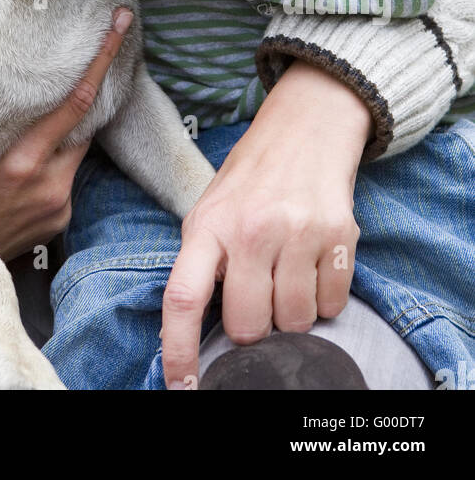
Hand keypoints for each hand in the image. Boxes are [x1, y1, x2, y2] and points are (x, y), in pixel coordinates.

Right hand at [0, 6, 135, 294]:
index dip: (101, 62)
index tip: (119, 25)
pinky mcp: (58, 220)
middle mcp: (45, 183)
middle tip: (106, 34)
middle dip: (91, 82)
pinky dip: (56, 156)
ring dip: (68, 123)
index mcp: (15, 162)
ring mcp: (56, 204)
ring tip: (46, 100)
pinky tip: (29, 153)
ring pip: (76, 146)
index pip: (74, 103)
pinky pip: (66, 173)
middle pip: (85, 119)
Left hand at [161, 60, 372, 389]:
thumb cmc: (250, 181)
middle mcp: (251, 230)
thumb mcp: (210, 211)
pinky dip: (325, 297)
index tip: (183, 388)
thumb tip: (199, 332)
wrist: (304, 130)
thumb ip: (205, 264)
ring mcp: (298, 233)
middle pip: (250, 326)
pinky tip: (314, 263)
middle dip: (253, 326)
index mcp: (208, 227)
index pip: (184, 298)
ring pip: (296, 321)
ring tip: (287, 271)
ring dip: (292, 312)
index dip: (179, 351)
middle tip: (257, 294)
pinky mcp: (339, 235)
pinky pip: (334, 304)